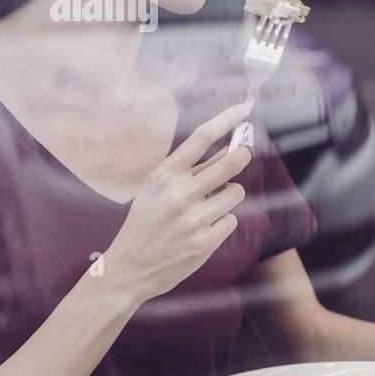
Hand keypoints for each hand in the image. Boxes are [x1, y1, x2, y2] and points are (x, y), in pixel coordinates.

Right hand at [103, 101, 254, 303]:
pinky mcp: (206, 241)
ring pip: (236, 193)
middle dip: (242, 156)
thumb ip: (189, 171)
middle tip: (244, 154)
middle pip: (230, 163)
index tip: (245, 107)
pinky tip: (203, 230)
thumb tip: (227, 149)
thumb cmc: (146, 224)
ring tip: (208, 207)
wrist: (129, 268)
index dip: (227, 119)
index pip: (202, 137)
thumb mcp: (156, 190)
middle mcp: (179, 194)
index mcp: (163, 175)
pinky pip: (232, 220)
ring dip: (229, 197)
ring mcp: (194, 218)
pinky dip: (222, 223)